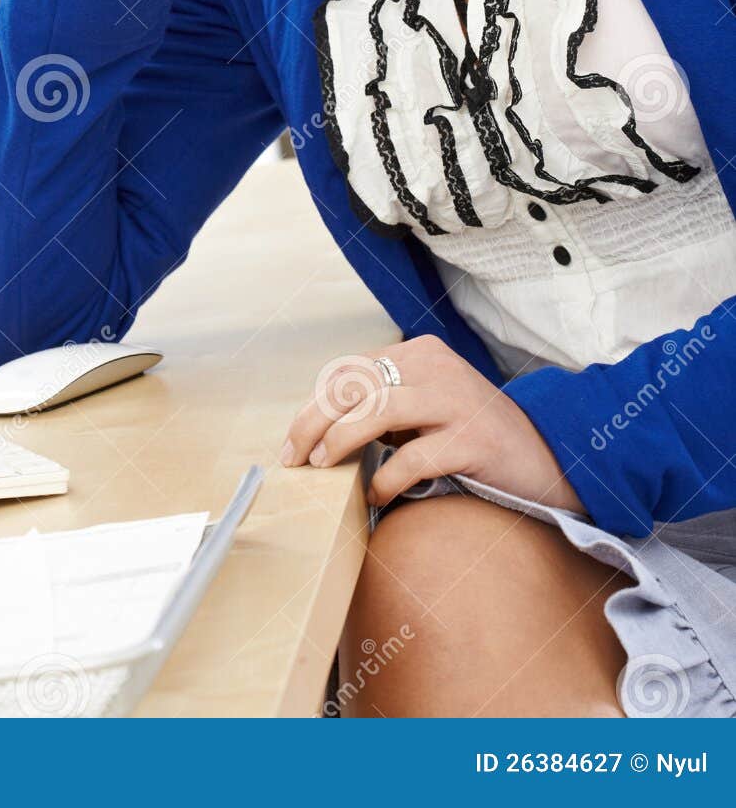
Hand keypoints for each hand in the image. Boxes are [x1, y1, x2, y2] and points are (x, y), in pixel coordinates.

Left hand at [280, 335, 584, 513]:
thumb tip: (323, 430)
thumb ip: (386, 405)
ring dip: (340, 442)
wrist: (551, 459)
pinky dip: (386, 478)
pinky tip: (377, 493)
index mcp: (421, 352)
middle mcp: (436, 366)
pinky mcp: (473, 439)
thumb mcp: (428, 406)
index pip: (350, 370)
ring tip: (324, 468)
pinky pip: (412, 457)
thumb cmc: (476, 437)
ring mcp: (456, 400)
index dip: (314, 405)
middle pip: (354, 386)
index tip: (293, 441)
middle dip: (313, 423)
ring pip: (376, 411)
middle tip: (296, 459)